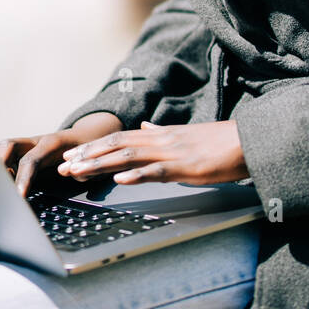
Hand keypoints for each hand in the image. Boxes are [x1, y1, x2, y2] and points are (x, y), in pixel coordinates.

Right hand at [0, 113, 123, 197]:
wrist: (87, 137)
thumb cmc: (88, 152)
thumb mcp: (90, 162)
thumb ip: (80, 169)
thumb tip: (67, 172)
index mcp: (52, 143)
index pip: (31, 160)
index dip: (23, 178)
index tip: (18, 196)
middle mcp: (35, 142)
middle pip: (7, 146)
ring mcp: (27, 146)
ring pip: (2, 149)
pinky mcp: (22, 153)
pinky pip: (5, 157)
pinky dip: (0, 170)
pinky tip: (1, 187)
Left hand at [56, 120, 249, 186]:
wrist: (247, 141)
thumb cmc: (218, 143)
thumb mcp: (185, 135)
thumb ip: (162, 133)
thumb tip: (144, 127)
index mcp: (159, 135)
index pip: (119, 139)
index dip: (93, 147)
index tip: (71, 156)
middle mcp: (160, 140)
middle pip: (116, 145)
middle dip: (87, 157)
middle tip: (62, 168)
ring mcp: (172, 153)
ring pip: (129, 156)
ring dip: (101, 165)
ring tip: (78, 173)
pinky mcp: (186, 167)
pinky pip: (157, 171)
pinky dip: (137, 175)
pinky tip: (120, 181)